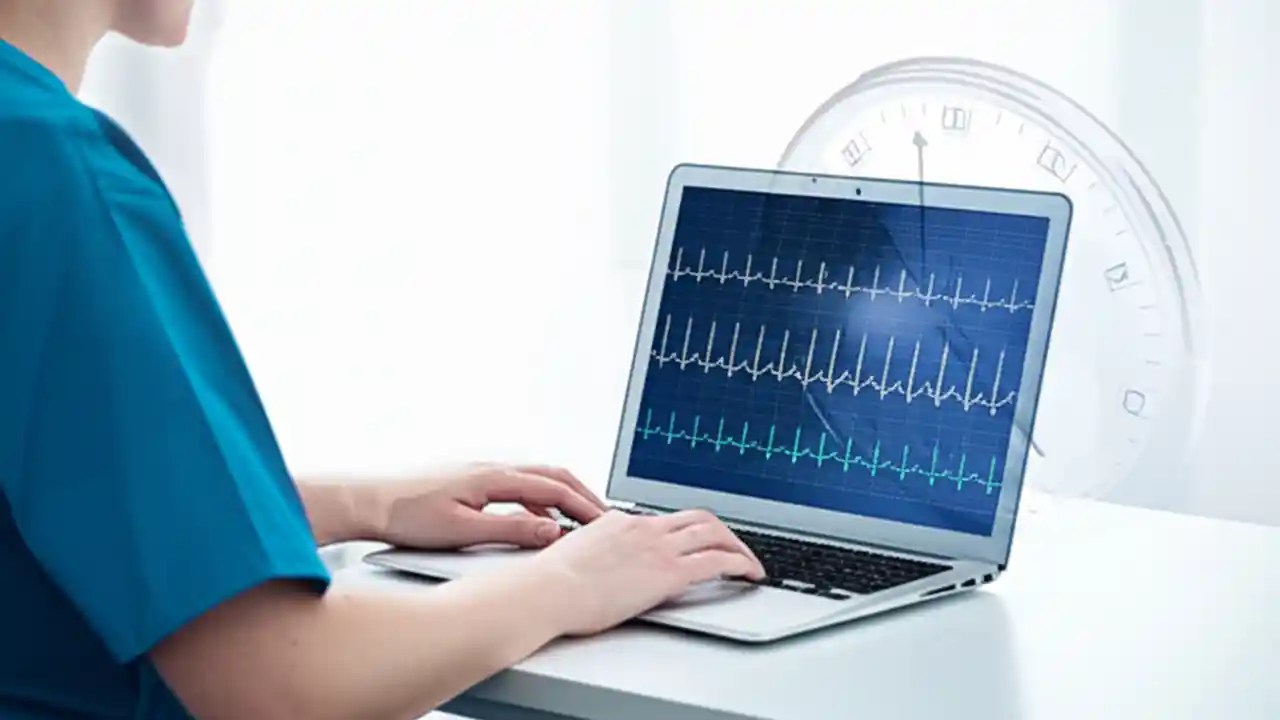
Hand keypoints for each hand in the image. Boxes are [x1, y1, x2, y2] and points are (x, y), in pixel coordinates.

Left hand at [372, 463, 606, 549]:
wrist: (368, 501)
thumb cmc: (407, 516)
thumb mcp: (463, 531)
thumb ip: (511, 531)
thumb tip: (552, 532)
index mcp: (494, 476)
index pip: (554, 488)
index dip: (584, 505)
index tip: (605, 521)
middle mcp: (492, 467)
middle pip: (552, 475)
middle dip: (582, 494)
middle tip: (604, 515)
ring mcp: (481, 471)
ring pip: (536, 478)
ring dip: (561, 497)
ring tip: (578, 520)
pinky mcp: (471, 480)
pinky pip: (518, 485)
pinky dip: (538, 500)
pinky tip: (536, 521)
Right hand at [527, 509, 765, 635]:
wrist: (548, 590)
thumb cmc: (551, 583)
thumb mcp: (575, 557)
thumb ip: (595, 555)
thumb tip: (595, 566)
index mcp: (620, 522)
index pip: (663, 520)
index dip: (685, 532)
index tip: (693, 543)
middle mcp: (643, 527)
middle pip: (697, 517)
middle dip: (721, 531)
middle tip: (733, 547)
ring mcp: (658, 546)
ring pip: (714, 532)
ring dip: (737, 546)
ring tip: (749, 563)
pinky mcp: (669, 572)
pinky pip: (718, 560)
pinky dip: (740, 563)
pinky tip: (749, 573)